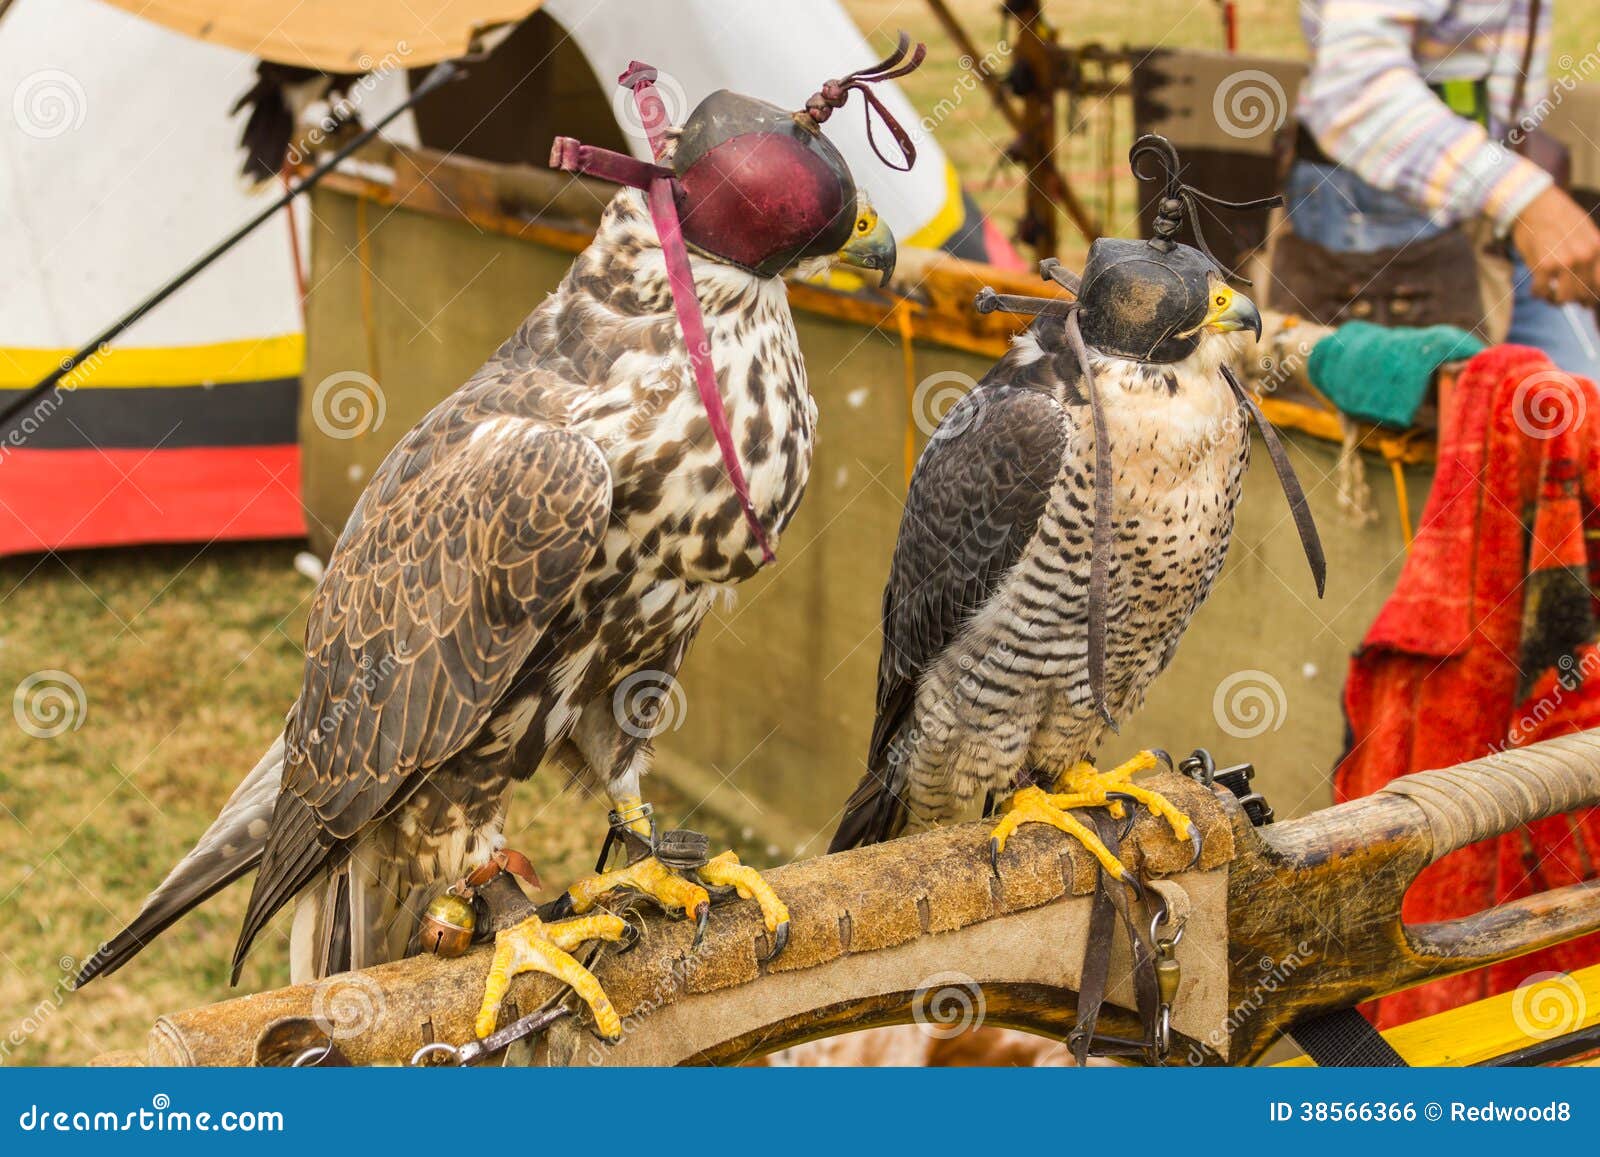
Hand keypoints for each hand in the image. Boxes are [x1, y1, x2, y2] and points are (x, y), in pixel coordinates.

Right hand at [1511, 186, 1599, 304]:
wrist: (1536, 203)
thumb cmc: (1559, 217)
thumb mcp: (1586, 231)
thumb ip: (1592, 254)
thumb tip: (1592, 283)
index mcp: (1597, 249)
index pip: (1599, 284)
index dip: (1594, 298)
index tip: (1585, 302)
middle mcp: (1584, 257)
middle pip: (1583, 295)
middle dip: (1574, 300)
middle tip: (1562, 297)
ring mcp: (1564, 262)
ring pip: (1563, 298)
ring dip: (1554, 300)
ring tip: (1549, 294)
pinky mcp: (1543, 265)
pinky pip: (1541, 291)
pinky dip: (1538, 293)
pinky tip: (1536, 288)